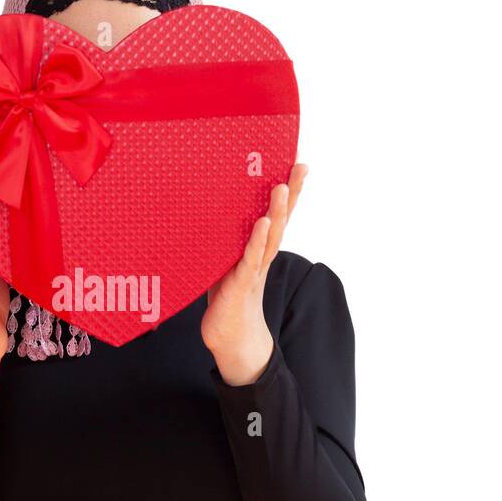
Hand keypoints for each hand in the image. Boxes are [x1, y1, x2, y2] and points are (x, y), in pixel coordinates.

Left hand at [201, 164, 307, 385]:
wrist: (230, 338)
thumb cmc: (225, 297)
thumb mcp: (222, 261)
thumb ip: (221, 239)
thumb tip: (201, 209)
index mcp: (258, 248)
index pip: (275, 214)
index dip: (288, 191)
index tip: (296, 163)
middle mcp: (262, 255)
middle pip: (280, 219)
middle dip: (291, 193)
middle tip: (300, 166)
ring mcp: (254, 269)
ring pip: (270, 236)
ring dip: (276, 211)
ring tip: (282, 187)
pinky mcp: (242, 283)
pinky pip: (251, 258)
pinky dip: (256, 240)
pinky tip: (261, 222)